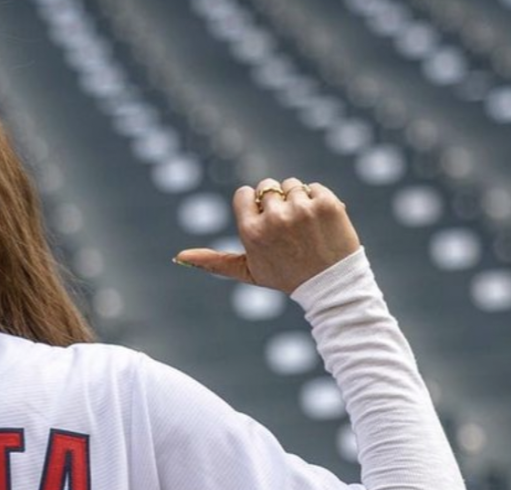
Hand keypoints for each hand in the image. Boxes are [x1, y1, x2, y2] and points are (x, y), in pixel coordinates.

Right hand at [173, 178, 360, 295]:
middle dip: (276, 201)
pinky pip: (315, 187)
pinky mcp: (327, 204)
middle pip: (268, 186)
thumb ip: (213, 261)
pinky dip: (319, 201)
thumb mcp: (247, 271)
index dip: (255, 206)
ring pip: (292, 184)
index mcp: (251, 231)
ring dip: (298, 200)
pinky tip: (321, 223)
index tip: (266, 222)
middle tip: (288, 230)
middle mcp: (275, 218)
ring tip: (305, 228)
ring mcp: (303, 209)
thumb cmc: (285, 277)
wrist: (331, 284)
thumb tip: (179, 256)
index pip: (245, 194)